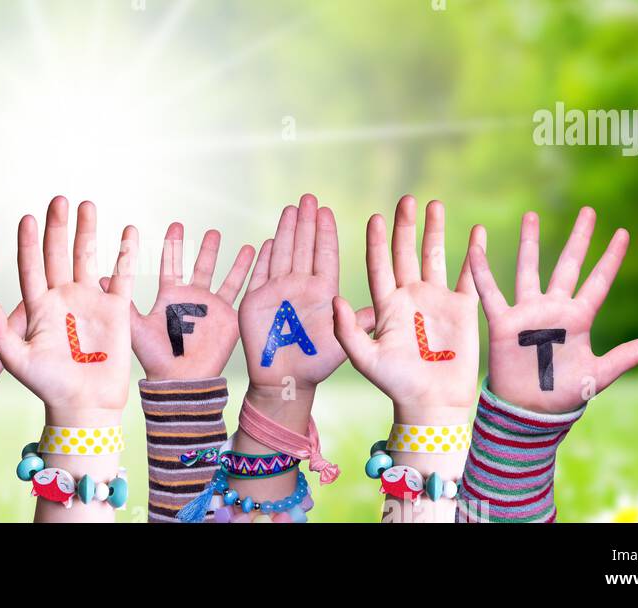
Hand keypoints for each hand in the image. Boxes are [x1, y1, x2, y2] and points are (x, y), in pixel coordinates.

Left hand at [0, 197, 135, 426]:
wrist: (84, 406)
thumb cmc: (49, 387)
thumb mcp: (16, 360)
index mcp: (38, 306)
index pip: (31, 266)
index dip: (28, 243)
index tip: (27, 218)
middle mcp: (63, 297)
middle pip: (58, 253)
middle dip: (58, 226)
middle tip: (58, 199)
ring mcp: (90, 300)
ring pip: (88, 256)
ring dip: (87, 231)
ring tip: (86, 205)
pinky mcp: (116, 309)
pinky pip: (122, 274)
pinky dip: (125, 253)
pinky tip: (128, 232)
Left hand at [106, 223, 253, 380]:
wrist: (180, 381)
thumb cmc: (155, 357)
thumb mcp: (136, 327)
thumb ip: (123, 302)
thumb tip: (99, 278)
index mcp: (170, 297)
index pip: (172, 264)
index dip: (174, 245)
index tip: (177, 224)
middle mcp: (192, 299)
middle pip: (202, 267)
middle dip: (208, 250)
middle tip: (213, 231)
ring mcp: (212, 308)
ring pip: (226, 278)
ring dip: (236, 261)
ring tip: (247, 245)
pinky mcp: (228, 318)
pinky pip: (243, 293)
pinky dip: (253, 276)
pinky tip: (261, 263)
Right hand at [237, 194, 344, 421]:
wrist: (285, 381)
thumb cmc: (316, 365)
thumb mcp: (344, 345)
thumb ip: (357, 325)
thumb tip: (380, 309)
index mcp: (321, 291)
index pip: (324, 255)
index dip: (324, 233)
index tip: (326, 211)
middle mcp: (300, 286)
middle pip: (303, 247)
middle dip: (305, 222)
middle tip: (309, 197)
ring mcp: (277, 291)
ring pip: (282, 253)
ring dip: (286, 231)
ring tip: (291, 208)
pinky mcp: (256, 300)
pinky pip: (260, 273)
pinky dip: (263, 256)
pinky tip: (269, 239)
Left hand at [333, 195, 485, 423]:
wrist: (432, 403)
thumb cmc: (396, 385)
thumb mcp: (365, 359)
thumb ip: (348, 331)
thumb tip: (335, 299)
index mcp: (386, 305)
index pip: (379, 265)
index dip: (377, 242)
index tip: (375, 217)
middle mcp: (410, 297)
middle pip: (406, 253)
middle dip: (406, 227)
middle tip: (406, 199)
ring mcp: (436, 300)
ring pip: (434, 257)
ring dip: (434, 231)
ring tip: (434, 205)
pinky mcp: (463, 309)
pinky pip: (469, 274)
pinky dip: (474, 252)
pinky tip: (477, 231)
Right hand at [469, 207, 637, 412]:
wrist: (529, 411)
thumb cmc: (564, 395)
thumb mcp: (599, 375)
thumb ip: (625, 356)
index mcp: (579, 319)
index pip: (598, 282)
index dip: (611, 258)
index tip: (623, 233)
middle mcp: (555, 310)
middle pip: (568, 265)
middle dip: (579, 238)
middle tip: (589, 210)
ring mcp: (529, 313)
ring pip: (529, 269)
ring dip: (530, 243)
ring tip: (531, 215)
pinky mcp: (503, 323)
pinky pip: (490, 292)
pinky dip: (482, 270)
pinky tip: (477, 246)